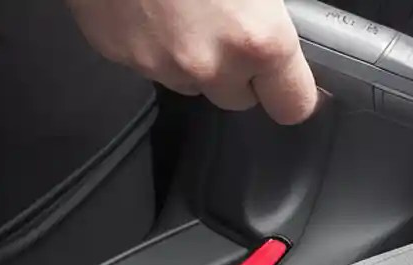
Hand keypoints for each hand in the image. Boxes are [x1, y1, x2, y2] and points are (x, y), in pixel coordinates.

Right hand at [65, 0, 317, 124]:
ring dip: (194, 58)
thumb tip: (282, 35)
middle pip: (238, 99)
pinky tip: (152, 5)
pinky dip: (153, 42)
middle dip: (238, 73)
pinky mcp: (119, 54)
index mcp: (260, 41)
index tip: (287, 79)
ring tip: (184, 9)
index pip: (293, 106)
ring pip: (191, 82)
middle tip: (229, 26)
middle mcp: (212, 64)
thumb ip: (272, 15)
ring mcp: (160, 63)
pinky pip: (149, 63)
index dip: (291, 91)